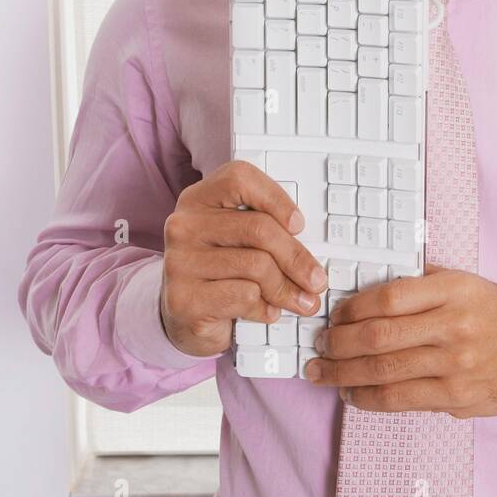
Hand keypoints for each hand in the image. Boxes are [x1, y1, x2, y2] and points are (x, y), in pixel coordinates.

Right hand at [161, 160, 327, 356]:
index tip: (299, 224)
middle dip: (296, 257)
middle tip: (316, 279)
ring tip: (298, 300)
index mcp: (198, 200)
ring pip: (257, 266)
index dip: (276, 199)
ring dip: (286, 289)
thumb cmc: (218, 273)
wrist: (182, 318)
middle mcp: (183, 225)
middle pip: (258, 228)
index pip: (240, 179)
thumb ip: (264, 230)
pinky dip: (265, 307)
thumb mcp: (236, 241)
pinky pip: (244, 296)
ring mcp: (179, 262)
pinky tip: (267, 311)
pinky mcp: (184, 299)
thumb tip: (310, 247)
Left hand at [304, 264, 496, 415]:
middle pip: (379, 336)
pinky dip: (369, 398)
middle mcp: (454, 326)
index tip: (334, 314)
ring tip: (323, 373)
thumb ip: (423, 286)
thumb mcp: (466, 283)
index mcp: (454, 290)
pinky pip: (401, 400)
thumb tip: (366, 297)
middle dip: (337, 344)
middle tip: (318, 346)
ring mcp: (456, 365)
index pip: (389, 296)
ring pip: (384, 371)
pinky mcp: (456, 396)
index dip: (352, 307)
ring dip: (343, 374)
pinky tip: (353, 394)